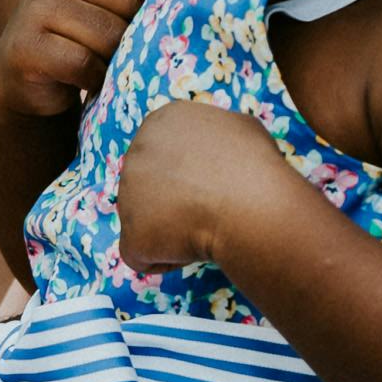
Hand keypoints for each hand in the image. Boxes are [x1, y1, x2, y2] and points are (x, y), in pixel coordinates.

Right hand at [0, 0, 172, 126]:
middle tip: (123, 44)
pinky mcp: (29, 46)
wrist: (20, 78)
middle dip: (136, 28)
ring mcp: (38, 6)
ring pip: (111, 36)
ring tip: (103, 63)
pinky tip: (87, 80)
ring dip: (115, 59)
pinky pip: (87, 64)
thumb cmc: (72, 32)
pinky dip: (95, 80)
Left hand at [112, 100, 303, 271]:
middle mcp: (136, 152)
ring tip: (206, 228)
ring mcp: (127, 193)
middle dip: (180, 203)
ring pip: (149, 221)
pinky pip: (144, 255)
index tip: (218, 186)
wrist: (251, 204)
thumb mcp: (242, 129)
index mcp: (161, 122)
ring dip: (176, 229)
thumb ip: (217, 133)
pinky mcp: (130, 234)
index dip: (195, 177)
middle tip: (214, 209)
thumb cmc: (255, 166)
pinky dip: (170, 258)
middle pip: (153, 188)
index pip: (168, 157)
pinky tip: (195, 247)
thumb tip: (216, 145)